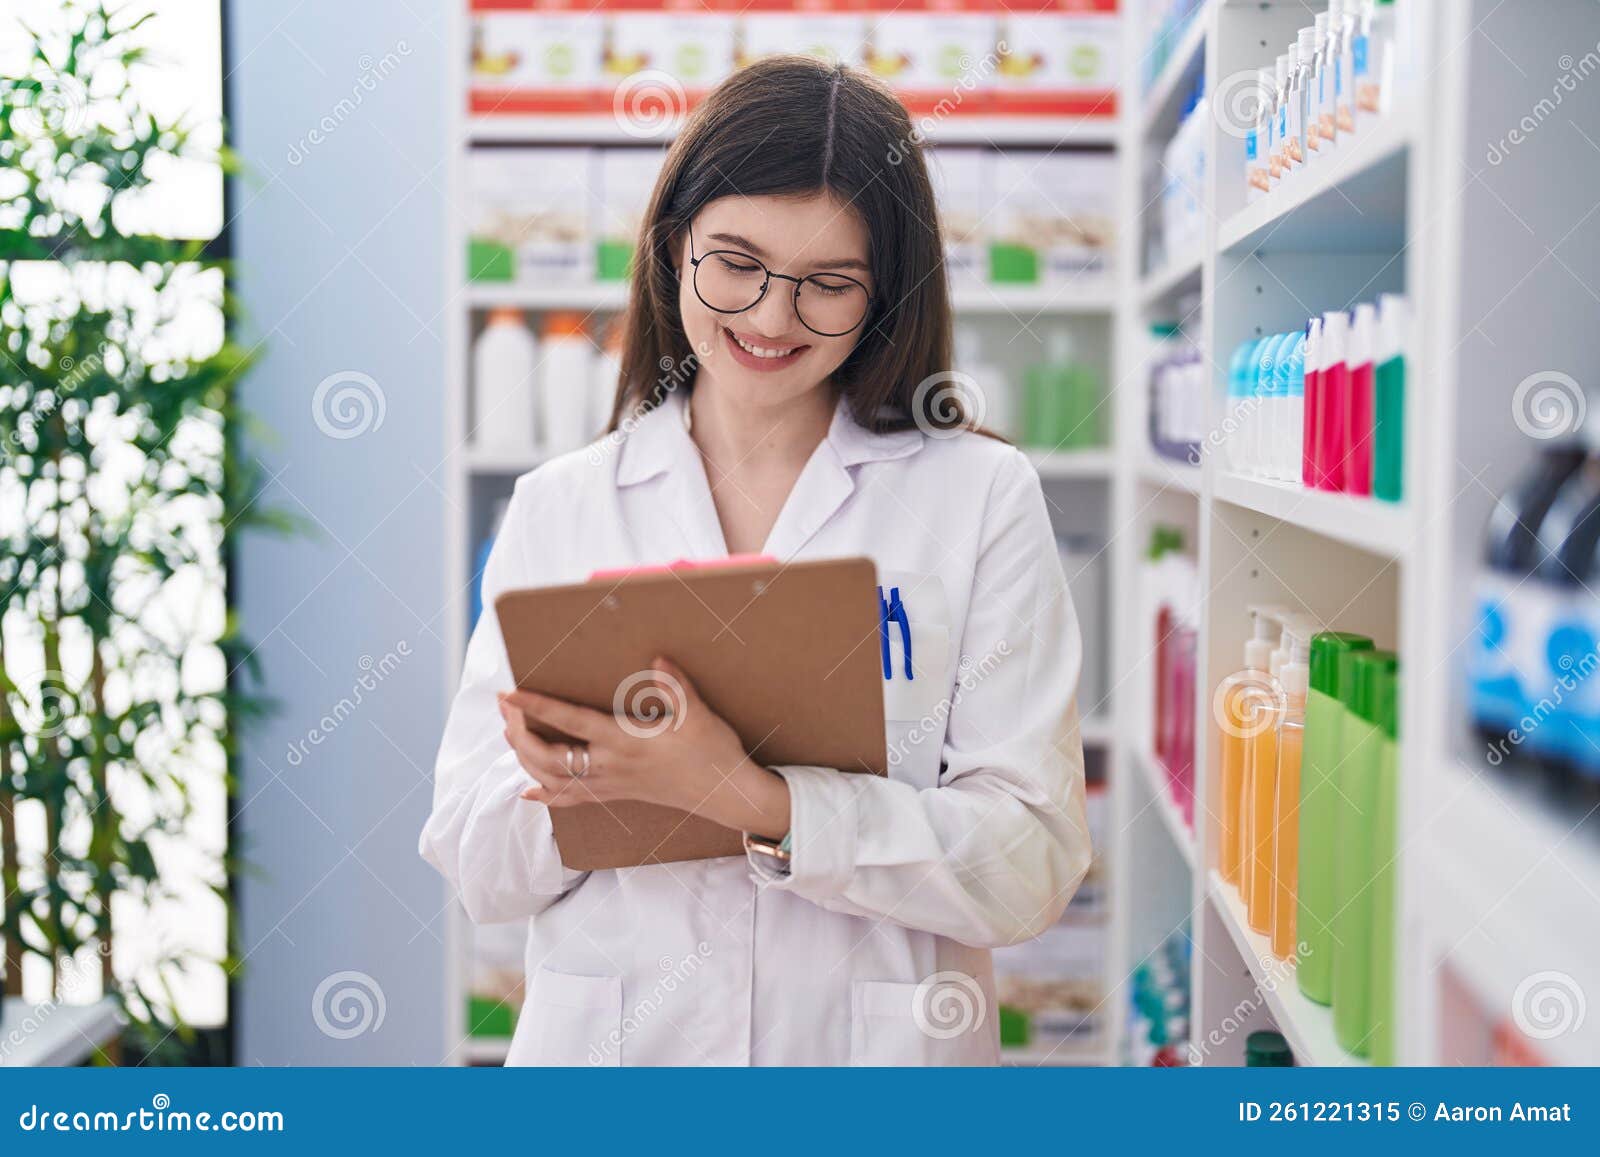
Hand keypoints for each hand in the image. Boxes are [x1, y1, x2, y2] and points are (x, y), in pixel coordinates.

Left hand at [497, 656, 790, 839]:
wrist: (726, 794)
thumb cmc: (713, 752)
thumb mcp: (698, 714)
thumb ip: (675, 686)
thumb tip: (658, 659)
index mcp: (626, 742)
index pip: (570, 721)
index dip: (537, 707)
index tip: (511, 694)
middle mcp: (611, 766)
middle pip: (548, 754)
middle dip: (519, 731)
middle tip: (505, 706)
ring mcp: (612, 785)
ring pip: (553, 779)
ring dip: (524, 757)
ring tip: (510, 732)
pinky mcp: (617, 796)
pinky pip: (572, 801)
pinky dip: (545, 795)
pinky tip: (529, 790)